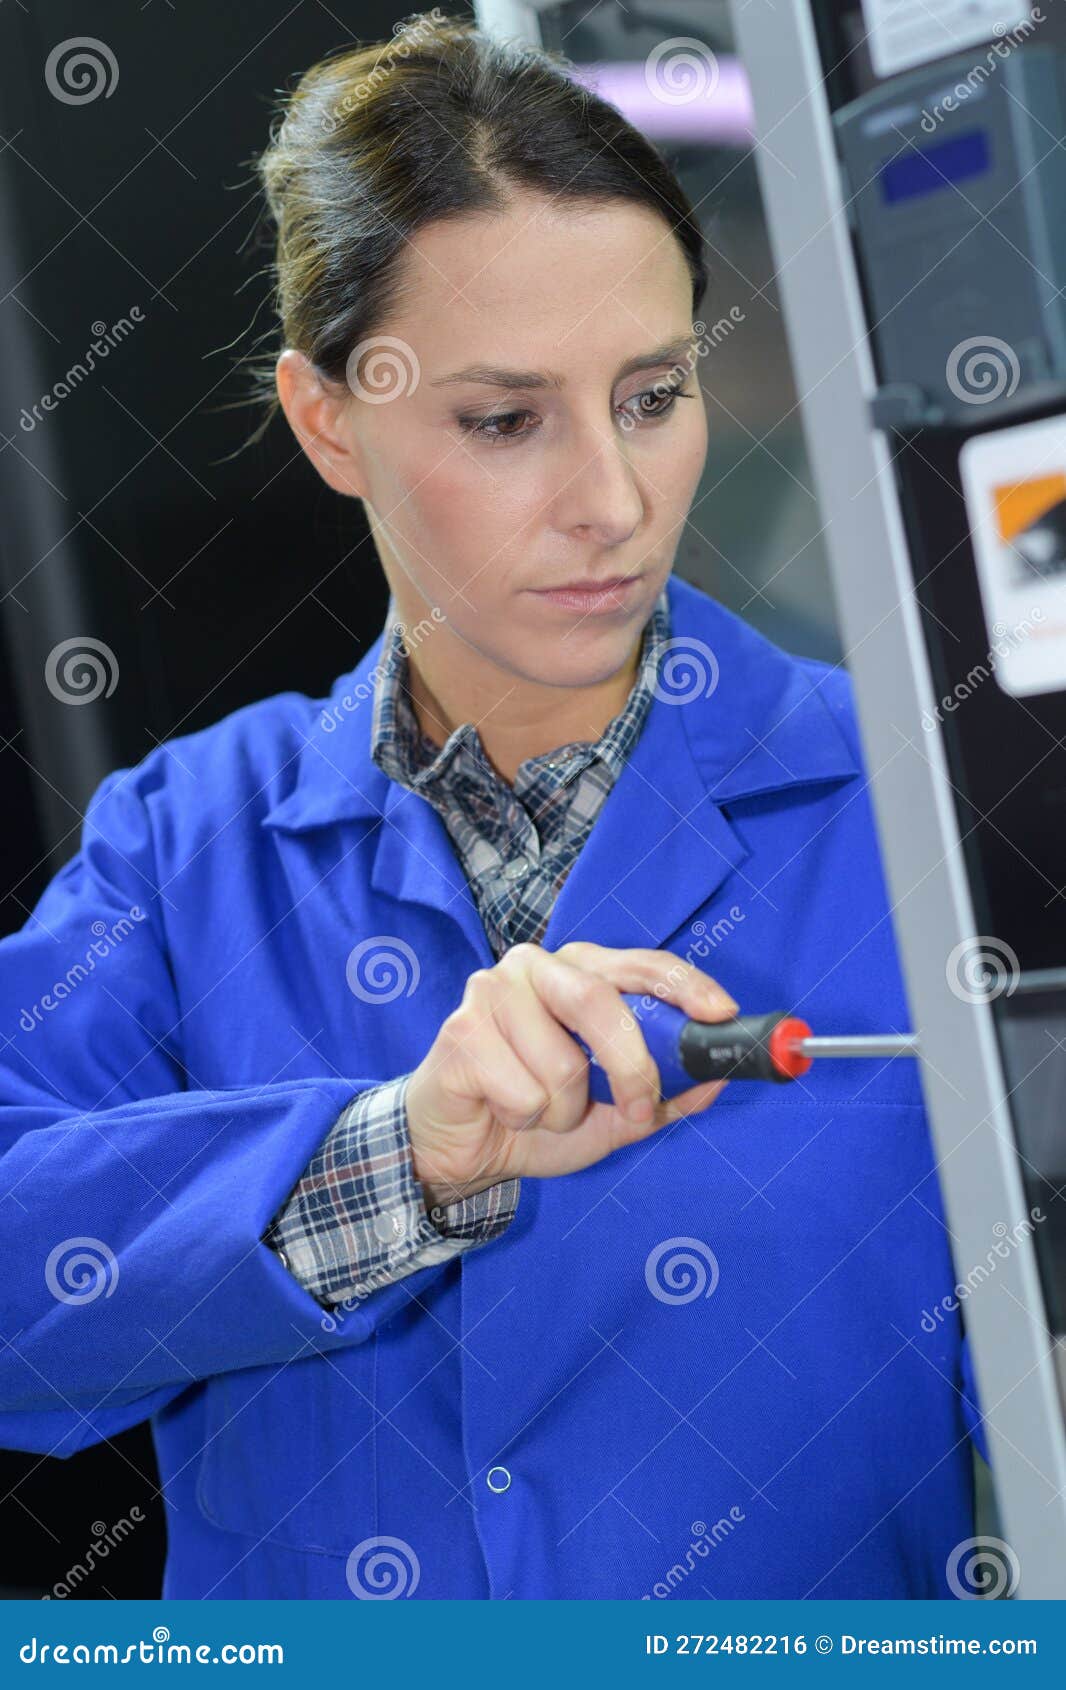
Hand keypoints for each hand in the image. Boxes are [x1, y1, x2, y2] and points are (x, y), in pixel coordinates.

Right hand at [405, 940, 738, 1210]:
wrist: (459, 1146)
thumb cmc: (536, 1112)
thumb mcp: (614, 1113)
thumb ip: (665, 1095)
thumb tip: (718, 1080)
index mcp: (580, 971)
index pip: (642, 964)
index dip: (686, 985)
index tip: (721, 1014)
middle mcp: (536, 966)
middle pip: (601, 1003)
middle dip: (631, 1068)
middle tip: (637, 1109)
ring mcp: (493, 991)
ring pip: (563, 1065)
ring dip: (564, 1111)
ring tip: (540, 1109)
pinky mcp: (461, 1030)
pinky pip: (523, 1093)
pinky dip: (525, 1120)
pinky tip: (504, 1109)